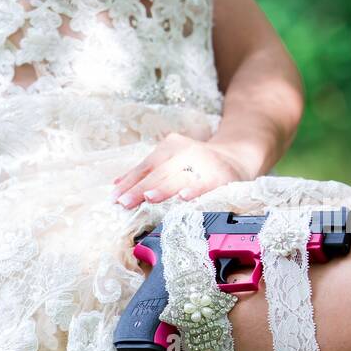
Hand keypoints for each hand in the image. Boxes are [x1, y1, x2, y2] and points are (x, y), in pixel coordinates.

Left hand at [111, 134, 258, 208]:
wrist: (236, 157)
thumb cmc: (195, 165)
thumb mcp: (169, 163)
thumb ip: (144, 174)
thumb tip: (115, 186)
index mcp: (168, 148)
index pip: (145, 167)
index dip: (129, 182)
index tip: (114, 197)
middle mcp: (184, 152)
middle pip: (158, 172)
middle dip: (140, 189)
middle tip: (124, 202)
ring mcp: (202, 163)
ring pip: (179, 177)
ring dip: (164, 188)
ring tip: (148, 198)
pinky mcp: (219, 176)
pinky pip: (205, 184)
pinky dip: (194, 190)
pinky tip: (184, 197)